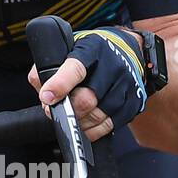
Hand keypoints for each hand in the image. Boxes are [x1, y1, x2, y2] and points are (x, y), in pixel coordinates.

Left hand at [27, 26, 147, 142]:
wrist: (129, 50)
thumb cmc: (93, 52)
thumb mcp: (69, 47)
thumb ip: (49, 67)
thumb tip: (42, 92)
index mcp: (91, 50)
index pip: (75, 70)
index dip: (59, 86)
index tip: (46, 98)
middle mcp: (112, 67)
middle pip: (87, 99)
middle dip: (67, 109)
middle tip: (56, 109)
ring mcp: (126, 86)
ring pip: (98, 116)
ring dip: (79, 122)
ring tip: (70, 115)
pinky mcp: (135, 102)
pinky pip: (110, 125)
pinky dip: (93, 130)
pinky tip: (85, 124)